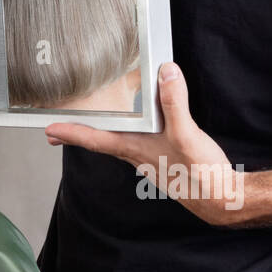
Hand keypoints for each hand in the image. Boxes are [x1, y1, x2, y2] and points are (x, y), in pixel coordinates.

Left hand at [44, 62, 244, 226]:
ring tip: (89, 127)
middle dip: (78, 135)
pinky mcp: (163, 160)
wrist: (223, 200)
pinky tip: (136, 131)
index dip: (71, 132)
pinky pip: (138, 144)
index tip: (48, 129)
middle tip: (54, 131)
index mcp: (134, 148)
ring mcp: (149, 159)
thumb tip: (166, 72)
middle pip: (100, 142)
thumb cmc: (201, 174)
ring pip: (118, 144)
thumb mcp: (187, 134)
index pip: (94, 139)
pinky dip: (128, 135)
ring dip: (102, 135)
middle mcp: (137, 155)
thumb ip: (175, 103)